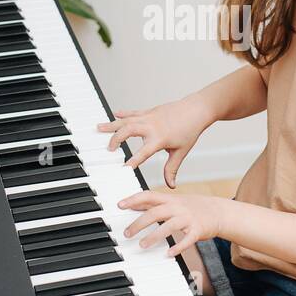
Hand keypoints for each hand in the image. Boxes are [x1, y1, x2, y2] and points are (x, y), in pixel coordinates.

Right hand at [97, 96, 212, 187]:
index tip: (123, 167)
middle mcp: (151, 127)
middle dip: (116, 139)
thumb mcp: (181, 152)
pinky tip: (114, 114)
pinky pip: (133, 113)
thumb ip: (172, 169)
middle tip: (108, 149)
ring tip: (98, 128)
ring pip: (126, 120)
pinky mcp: (149, 111)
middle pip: (128, 131)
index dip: (133, 160)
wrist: (196, 110)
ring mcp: (149, 117)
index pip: (143, 152)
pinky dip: (123, 114)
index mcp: (159, 139)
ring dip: (112, 125)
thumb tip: (170, 185)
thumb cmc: (190, 130)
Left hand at [118, 190, 228, 257]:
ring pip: (169, 226)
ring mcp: (188, 218)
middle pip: (155, 213)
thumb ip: (155, 203)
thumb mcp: (174, 201)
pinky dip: (178, 246)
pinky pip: (187, 240)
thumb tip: (134, 204)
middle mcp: (178, 207)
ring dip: (154, 236)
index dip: (134, 199)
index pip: (149, 196)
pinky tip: (169, 253)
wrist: (219, 211)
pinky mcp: (198, 230)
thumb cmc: (193, 207)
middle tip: (127, 233)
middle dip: (139, 223)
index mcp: (170, 199)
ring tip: (142, 245)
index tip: (120, 205)